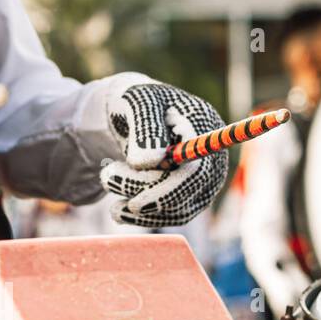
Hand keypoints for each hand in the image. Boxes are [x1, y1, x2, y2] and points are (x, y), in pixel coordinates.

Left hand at [101, 77, 228, 227]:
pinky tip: (117, 209)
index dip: (169, 190)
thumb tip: (152, 162)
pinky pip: (169, 216)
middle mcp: (213, 159)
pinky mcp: (188, 198)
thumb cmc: (136, 104)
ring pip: (176, 210)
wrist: (131, 117)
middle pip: (187, 193)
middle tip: (107, 176)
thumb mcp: (137, 102)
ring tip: (107, 180)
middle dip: (142, 191)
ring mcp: (203, 181)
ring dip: (137, 206)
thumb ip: (146, 127)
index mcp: (205, 130)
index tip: (136, 202)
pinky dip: (141, 216)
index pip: (197, 171)